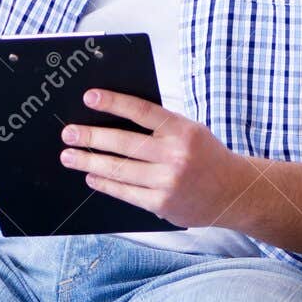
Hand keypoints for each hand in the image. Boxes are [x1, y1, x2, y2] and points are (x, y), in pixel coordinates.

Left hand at [59, 90, 249, 227]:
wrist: (232, 192)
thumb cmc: (205, 156)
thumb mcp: (191, 131)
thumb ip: (160, 126)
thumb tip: (114, 118)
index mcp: (182, 130)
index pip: (141, 111)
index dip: (113, 102)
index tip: (89, 97)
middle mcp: (175, 155)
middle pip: (124, 143)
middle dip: (91, 137)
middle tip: (68, 133)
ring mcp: (168, 181)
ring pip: (119, 170)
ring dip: (89, 162)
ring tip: (70, 156)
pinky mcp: (162, 204)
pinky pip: (125, 192)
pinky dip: (105, 183)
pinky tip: (92, 176)